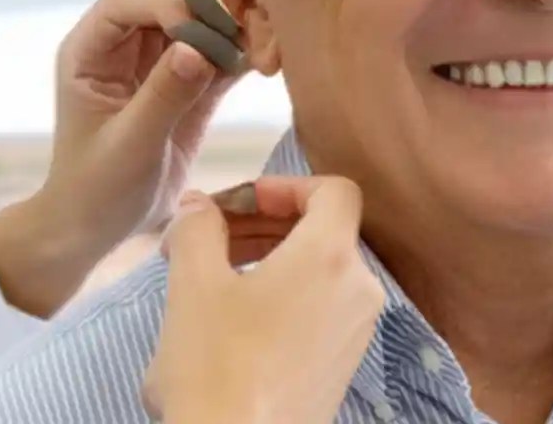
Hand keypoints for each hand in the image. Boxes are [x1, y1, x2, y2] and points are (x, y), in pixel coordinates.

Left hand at [0, 0, 240, 317]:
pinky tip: (265, 64)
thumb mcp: (130, 147)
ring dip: (231, 22)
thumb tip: (198, 49)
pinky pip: (218, 48)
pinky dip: (242, 50)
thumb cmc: (98, 189)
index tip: (203, 36)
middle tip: (239, 32)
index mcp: (89, 49)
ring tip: (261, 48)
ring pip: (198, 10)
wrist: (99, 226)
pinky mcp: (189, 80)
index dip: (168, 3)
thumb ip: (163, 96)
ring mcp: (156, 57)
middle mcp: (121, 42)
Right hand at [143, 176, 384, 423]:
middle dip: (263, 222)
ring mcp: (356, 334)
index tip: (239, 205)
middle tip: (209, 236)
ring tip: (212, 276)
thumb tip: (199, 206)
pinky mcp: (342, 368)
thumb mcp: (193, 282)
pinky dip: (283, 296)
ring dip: (269, 259)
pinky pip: (320, 309)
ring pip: (319, 272)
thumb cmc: (216, 363)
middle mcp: (359, 291)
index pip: (333, 190)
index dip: (285, 185)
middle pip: (323, 230)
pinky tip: (234, 319)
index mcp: (332, 258)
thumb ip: (197, 227)